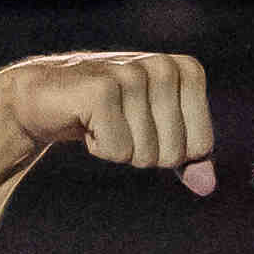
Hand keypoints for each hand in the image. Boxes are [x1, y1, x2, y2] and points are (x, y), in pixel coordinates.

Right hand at [0, 51, 216, 198]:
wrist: (45, 98)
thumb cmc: (108, 114)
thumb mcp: (156, 132)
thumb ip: (189, 157)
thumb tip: (207, 187)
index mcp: (187, 70)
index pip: (200, 146)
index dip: (169, 151)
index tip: (142, 126)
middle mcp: (164, 66)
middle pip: (174, 153)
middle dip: (142, 151)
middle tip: (117, 124)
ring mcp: (133, 74)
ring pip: (145, 154)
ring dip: (118, 149)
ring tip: (101, 121)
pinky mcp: (102, 89)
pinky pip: (118, 152)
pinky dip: (99, 147)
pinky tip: (85, 122)